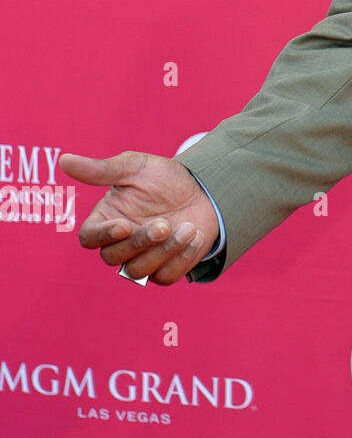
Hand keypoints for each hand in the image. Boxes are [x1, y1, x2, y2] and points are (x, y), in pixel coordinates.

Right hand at [62, 150, 219, 285]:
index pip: (89, 238)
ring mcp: (142, 260)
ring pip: (138, 271)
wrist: (202, 191)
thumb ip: (101, 170)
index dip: (103, 235)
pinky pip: (166, 277)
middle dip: (140, 242)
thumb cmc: (163, 178)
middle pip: (114, 258)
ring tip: (187, 227)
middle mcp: (119, 244)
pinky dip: (181, 259)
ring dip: (164, 251)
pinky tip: (195, 236)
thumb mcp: (135, 168)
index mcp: (106, 220)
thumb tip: (64, 160)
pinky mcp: (165, 270)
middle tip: (163, 224)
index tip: (125, 225)